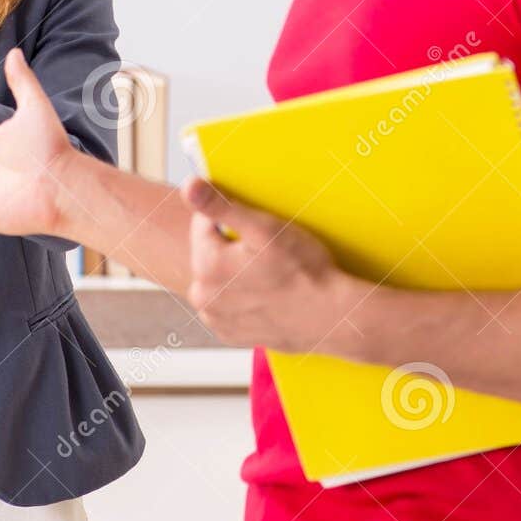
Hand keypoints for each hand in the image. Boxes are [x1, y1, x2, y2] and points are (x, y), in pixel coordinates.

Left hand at [182, 178, 360, 353]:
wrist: (331, 316)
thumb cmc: (302, 270)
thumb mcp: (264, 228)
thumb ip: (221, 206)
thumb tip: (189, 185)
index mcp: (205, 267)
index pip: (203, 222)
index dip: (232, 217)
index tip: (258, 227)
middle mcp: (202, 297)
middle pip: (210, 252)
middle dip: (232, 245)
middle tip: (268, 251)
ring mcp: (217, 319)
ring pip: (219, 278)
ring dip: (235, 271)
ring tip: (269, 274)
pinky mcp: (231, 334)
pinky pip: (228, 303)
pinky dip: (241, 296)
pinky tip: (266, 294)